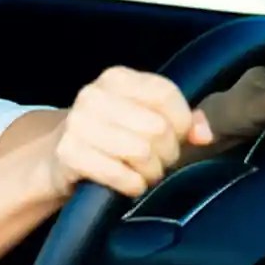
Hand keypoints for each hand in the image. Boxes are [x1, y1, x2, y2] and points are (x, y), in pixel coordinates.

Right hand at [40, 66, 213, 198]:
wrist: (59, 159)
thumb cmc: (112, 138)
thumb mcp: (143, 119)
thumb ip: (181, 122)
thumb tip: (204, 134)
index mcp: (116, 79)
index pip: (165, 95)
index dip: (181, 123)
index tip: (177, 138)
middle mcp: (93, 95)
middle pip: (156, 128)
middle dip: (166, 154)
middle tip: (158, 162)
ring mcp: (77, 124)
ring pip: (140, 152)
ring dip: (150, 173)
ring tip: (144, 174)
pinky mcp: (69, 154)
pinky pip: (118, 174)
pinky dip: (131, 185)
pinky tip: (129, 184)